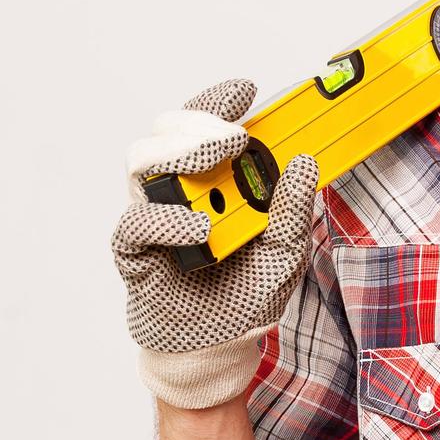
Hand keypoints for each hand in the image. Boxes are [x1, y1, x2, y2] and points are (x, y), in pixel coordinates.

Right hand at [111, 79, 318, 407]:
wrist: (219, 346)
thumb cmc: (247, 292)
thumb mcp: (286, 253)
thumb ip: (293, 212)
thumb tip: (305, 165)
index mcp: (215, 179)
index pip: (207, 124)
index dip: (220, 102)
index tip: (246, 93)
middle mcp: (180, 188)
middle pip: (168, 131)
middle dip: (200, 124)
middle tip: (235, 138)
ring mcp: (154, 215)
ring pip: (141, 161)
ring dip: (179, 156)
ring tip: (216, 166)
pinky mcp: (134, 251)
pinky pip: (135, 223)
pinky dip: (166, 221)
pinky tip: (199, 229)